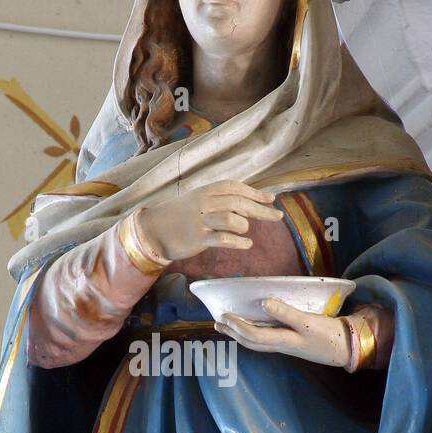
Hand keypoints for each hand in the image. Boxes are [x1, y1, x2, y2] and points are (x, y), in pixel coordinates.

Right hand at [136, 180, 283, 262]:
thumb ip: (218, 199)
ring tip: (245, 232)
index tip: (272, 199)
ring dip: (244, 226)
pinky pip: (224, 239)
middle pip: (239, 203)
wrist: (153, 230)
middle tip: (277, 217)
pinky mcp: (198, 238)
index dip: (255, 193)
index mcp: (206, 191)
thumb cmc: (178, 215)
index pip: (236, 188)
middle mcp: (205, 203)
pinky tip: (246, 244)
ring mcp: (201, 221)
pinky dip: (239, 242)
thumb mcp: (197, 200)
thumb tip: (246, 202)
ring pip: (233, 219)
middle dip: (261, 210)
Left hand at [217, 297, 352, 367]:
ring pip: (256, 343)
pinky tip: (253, 327)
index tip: (224, 315)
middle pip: (250, 342)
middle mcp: (280, 346)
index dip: (236, 326)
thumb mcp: (308, 322)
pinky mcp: (291, 344)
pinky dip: (253, 335)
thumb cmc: (328, 335)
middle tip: (217, 323)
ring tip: (227, 327)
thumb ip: (286, 313)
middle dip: (232, 333)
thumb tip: (263, 304)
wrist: (346, 349)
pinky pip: (265, 340)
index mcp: (283, 340)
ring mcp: (285, 346)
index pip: (253, 335)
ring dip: (240, 335)